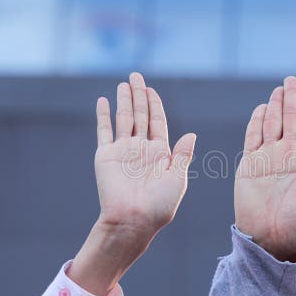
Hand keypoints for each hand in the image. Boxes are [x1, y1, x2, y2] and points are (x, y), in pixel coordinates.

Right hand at [69, 73, 196, 295]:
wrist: (133, 220)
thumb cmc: (159, 205)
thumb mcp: (177, 178)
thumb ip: (182, 155)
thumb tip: (191, 134)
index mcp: (160, 153)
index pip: (157, 122)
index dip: (154, 105)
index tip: (151, 89)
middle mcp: (141, 149)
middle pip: (140, 115)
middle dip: (139, 95)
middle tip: (136, 75)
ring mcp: (123, 151)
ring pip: (124, 118)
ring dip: (124, 100)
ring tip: (124, 83)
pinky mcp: (106, 156)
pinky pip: (104, 131)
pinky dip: (103, 115)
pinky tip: (103, 101)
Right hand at [234, 76, 295, 261]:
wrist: (271, 243)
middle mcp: (292, 155)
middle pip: (293, 118)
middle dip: (293, 99)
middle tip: (291, 81)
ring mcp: (270, 158)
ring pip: (274, 123)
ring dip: (276, 105)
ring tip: (279, 89)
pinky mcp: (251, 164)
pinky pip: (253, 137)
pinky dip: (257, 121)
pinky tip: (262, 108)